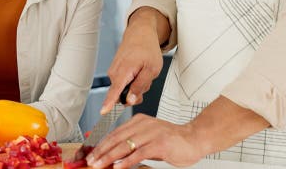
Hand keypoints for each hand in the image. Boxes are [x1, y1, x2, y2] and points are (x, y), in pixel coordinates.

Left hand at [86, 114, 203, 168]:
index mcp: (139, 121)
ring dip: (110, 157)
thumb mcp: (149, 140)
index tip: (91, 155)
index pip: (115, 133)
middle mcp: (144, 124)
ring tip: (100, 165)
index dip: (101, 145)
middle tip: (91, 161)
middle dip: (102, 151)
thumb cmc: (173, 142)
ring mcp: (152, 133)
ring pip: (125, 145)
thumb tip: (114, 158)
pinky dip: (127, 161)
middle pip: (117, 138)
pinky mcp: (160, 143)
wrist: (194, 139)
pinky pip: (139, 153)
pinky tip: (118, 167)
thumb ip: (133, 146)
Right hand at [101, 8, 165, 113]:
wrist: (140, 33)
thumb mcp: (152, 69)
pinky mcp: (115, 72)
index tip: (103, 112)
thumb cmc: (147, 48)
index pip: (115, 92)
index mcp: (123, 72)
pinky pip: (124, 84)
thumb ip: (140, 86)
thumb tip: (129, 100)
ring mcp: (113, 73)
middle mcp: (114, 73)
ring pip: (125, 90)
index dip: (109, 103)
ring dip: (136, 85)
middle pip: (123, 96)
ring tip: (142, 71)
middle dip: (136, 93)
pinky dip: (133, 80)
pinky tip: (138, 70)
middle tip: (146, 79)